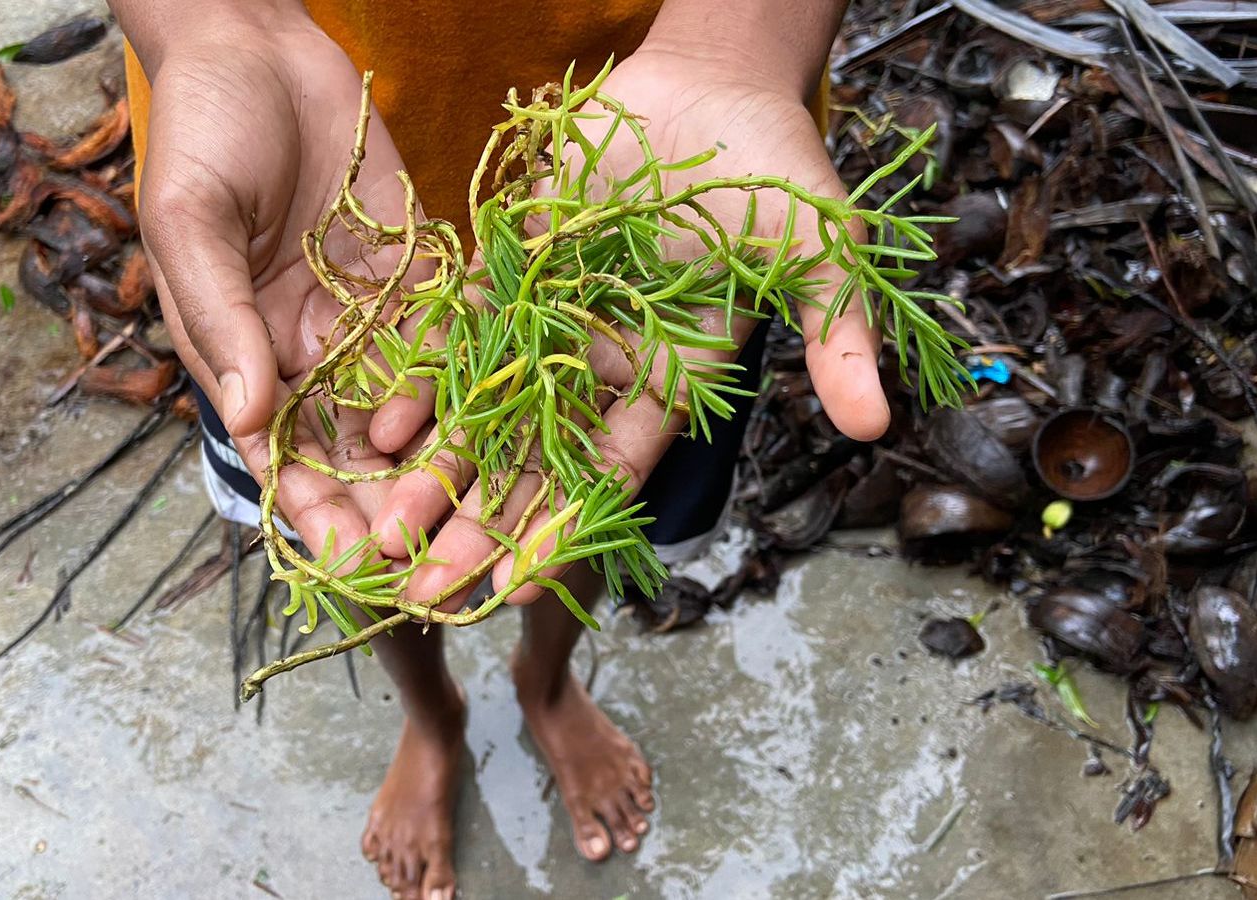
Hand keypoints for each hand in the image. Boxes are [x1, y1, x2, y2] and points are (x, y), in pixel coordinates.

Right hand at [129, 8, 432, 545]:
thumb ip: (221, 322)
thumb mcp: (192, 224)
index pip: (280, 450)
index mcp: (245, 350)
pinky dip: (469, 368)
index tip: (349, 557)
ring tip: (477, 507)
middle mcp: (309, 345)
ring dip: (438, 454)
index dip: (312, 506)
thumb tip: (247, 423)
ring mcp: (365, 309)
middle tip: (432, 555)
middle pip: (353, 443)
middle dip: (388, 500)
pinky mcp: (416, 266)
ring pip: (409, 399)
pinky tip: (503, 414)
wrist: (257, 42)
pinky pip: (447, 327)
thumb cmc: (201, 130)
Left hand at [371, 45, 888, 609]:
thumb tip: (875, 424)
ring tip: (382, 536)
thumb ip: (836, 335)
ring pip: (484, 414)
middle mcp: (603, 365)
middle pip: (531, 465)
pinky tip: (381, 430)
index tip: (514, 587)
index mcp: (670, 379)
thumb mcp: (822, 254)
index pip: (609, 474)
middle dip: (478, 530)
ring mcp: (550, 320)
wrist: (714, 86)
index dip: (562, 529)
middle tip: (421, 593)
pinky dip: (423, 378)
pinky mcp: (511, 269)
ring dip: (436, 474)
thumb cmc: (779, 174)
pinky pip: (458, 333)